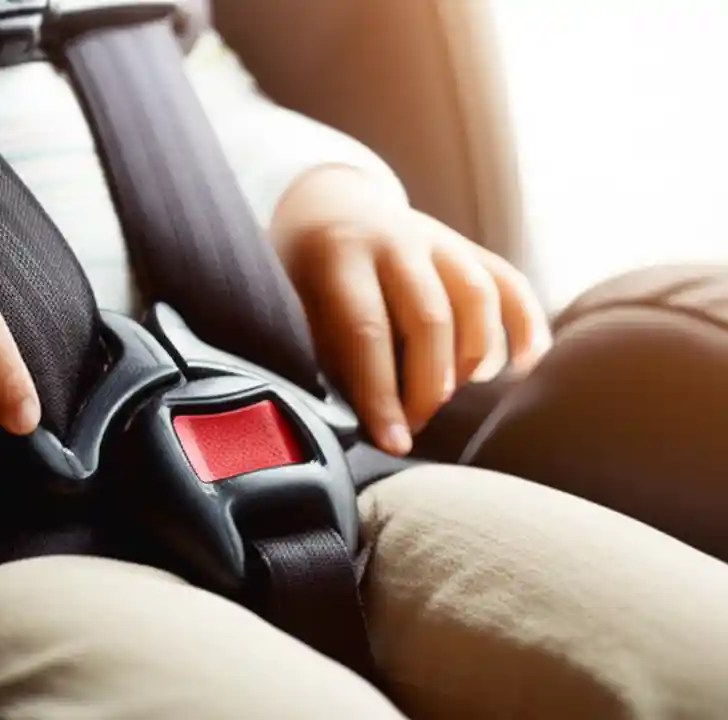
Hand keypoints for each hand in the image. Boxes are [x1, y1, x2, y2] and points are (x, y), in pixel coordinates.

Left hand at [273, 165, 550, 455]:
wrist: (328, 205)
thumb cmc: (303, 272)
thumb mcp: (293, 300)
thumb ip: (322, 348)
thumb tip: (350, 418)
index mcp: (339, 254)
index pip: (366, 331)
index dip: (381, 394)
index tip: (393, 444)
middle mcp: (394, 238)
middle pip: (429, 319)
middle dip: (428, 387)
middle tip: (415, 426)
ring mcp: (437, 238)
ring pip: (476, 298)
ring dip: (470, 359)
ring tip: (450, 398)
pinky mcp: (467, 245)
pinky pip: (508, 283)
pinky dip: (525, 324)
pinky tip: (524, 366)